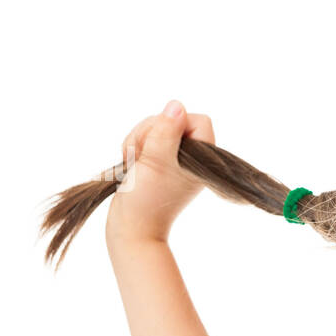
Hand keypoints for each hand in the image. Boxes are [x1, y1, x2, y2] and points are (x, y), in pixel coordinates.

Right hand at [105, 101, 211, 241]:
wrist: (131, 229)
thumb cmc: (146, 199)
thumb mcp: (156, 160)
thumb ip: (166, 131)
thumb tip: (177, 106)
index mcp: (204, 158)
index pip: (198, 120)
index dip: (175, 125)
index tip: (160, 144)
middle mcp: (193, 158)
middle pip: (172, 120)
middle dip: (150, 133)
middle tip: (142, 156)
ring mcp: (176, 161)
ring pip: (156, 128)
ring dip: (139, 141)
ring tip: (135, 163)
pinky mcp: (159, 163)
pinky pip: (146, 140)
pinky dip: (135, 148)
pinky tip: (131, 164)